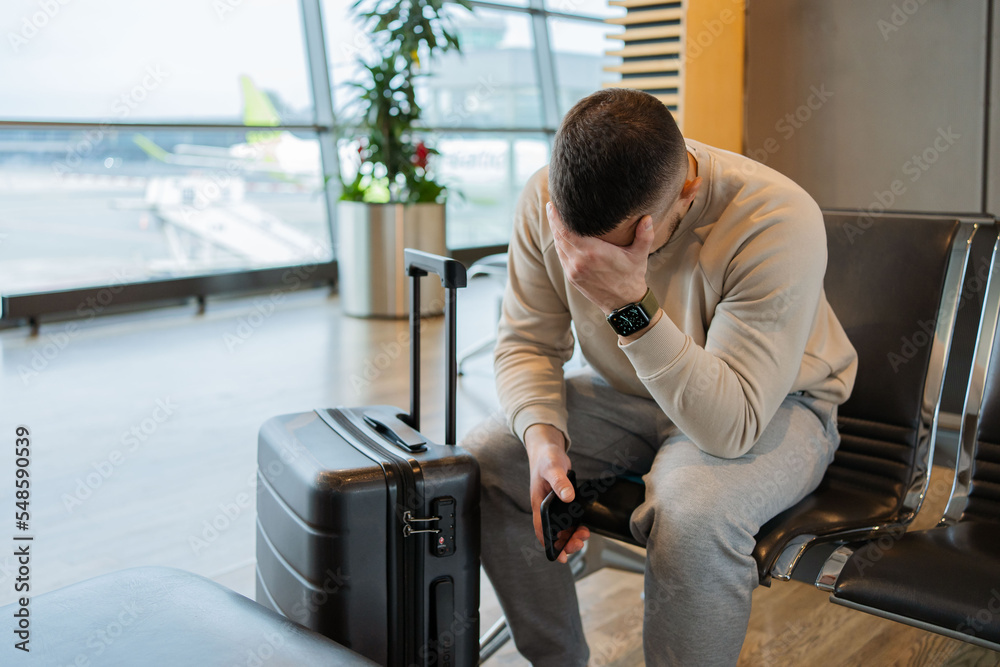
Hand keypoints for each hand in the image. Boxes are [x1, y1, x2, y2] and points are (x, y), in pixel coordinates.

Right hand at [524, 423, 589, 563]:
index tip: (560, 556)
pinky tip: (583, 528)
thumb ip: (560, 482)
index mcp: (539, 503)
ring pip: (561, 528)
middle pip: (553, 533)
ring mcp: (553, 506)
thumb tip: (568, 497)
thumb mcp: (552, 468)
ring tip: (584, 536)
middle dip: (565, 543)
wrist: (547, 449)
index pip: (541, 529)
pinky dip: (574, 526)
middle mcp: (544, 508)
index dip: (550, 545)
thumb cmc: (546, 458)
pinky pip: (567, 520)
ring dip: (571, 536)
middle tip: (579, 544)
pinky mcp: (561, 502)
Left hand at [547, 201, 653, 314]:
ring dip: (555, 232)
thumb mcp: (639, 255)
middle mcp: (579, 261)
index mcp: (592, 253)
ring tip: (554, 218)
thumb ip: (644, 235)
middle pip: (559, 236)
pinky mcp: (572, 278)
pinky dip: (560, 245)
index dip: (557, 218)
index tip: (553, 204)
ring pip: (559, 247)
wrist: (624, 304)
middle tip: (552, 206)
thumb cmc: (632, 277)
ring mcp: (573, 271)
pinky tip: (561, 236)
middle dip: (554, 220)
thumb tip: (647, 218)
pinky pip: (562, 257)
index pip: (567, 231)